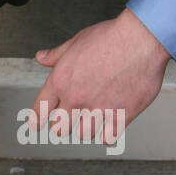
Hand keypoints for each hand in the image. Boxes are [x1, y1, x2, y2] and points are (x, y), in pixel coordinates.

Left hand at [30, 9, 171, 147]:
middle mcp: (76, 98)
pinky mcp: (121, 115)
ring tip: (90, 120)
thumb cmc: (110, 37)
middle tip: (69, 119)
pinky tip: (109, 127)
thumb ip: (56, 55)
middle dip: (63, 124)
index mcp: (61, 81)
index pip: (40, 109)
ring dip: (85, 129)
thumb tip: (41, 57)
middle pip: (60, 128)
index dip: (36, 119)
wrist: (140, 40)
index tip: (36, 124)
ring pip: (83, 134)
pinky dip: (107, 134)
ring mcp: (98, 108)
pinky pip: (108, 137)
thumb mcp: (75, 42)